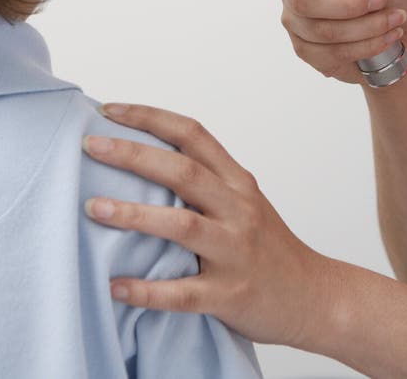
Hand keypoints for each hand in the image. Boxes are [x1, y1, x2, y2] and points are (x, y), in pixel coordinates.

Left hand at [82, 103, 334, 347]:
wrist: (315, 296)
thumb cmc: (269, 247)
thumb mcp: (244, 203)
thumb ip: (206, 182)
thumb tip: (145, 160)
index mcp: (238, 182)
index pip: (193, 134)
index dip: (151, 118)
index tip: (110, 110)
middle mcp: (238, 209)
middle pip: (183, 171)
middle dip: (133, 154)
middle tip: (91, 146)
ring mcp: (235, 252)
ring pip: (182, 225)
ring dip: (133, 215)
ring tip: (93, 208)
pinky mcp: (230, 294)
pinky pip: (183, 293)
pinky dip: (147, 290)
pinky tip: (116, 287)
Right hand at [263, 0, 406, 83]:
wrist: (403, 31)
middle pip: (302, 3)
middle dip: (348, 4)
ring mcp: (298, 26)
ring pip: (321, 31)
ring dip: (365, 26)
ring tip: (393, 19)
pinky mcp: (309, 52)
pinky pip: (330, 54)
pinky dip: (365, 45)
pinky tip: (384, 36)